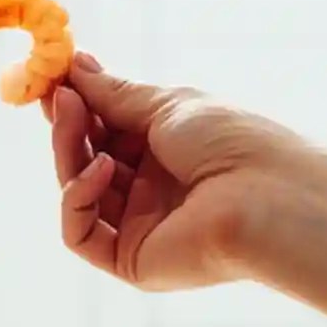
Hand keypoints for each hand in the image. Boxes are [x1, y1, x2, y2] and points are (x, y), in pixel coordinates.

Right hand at [46, 53, 322, 289]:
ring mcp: (140, 226)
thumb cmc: (232, 142)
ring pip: (77, 191)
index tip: (55, 79)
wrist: (271, 198)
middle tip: (58, 94)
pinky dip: (78, 197)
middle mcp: (151, 190)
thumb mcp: (166, 105)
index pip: (105, 131)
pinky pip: (81, 233)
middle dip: (69, 125)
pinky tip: (100, 168)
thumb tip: (76, 65)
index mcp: (166, 153)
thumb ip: (114, 93)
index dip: (78, 107)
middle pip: (86, 159)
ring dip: (67, 151)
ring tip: (73, 115)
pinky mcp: (132, 260)